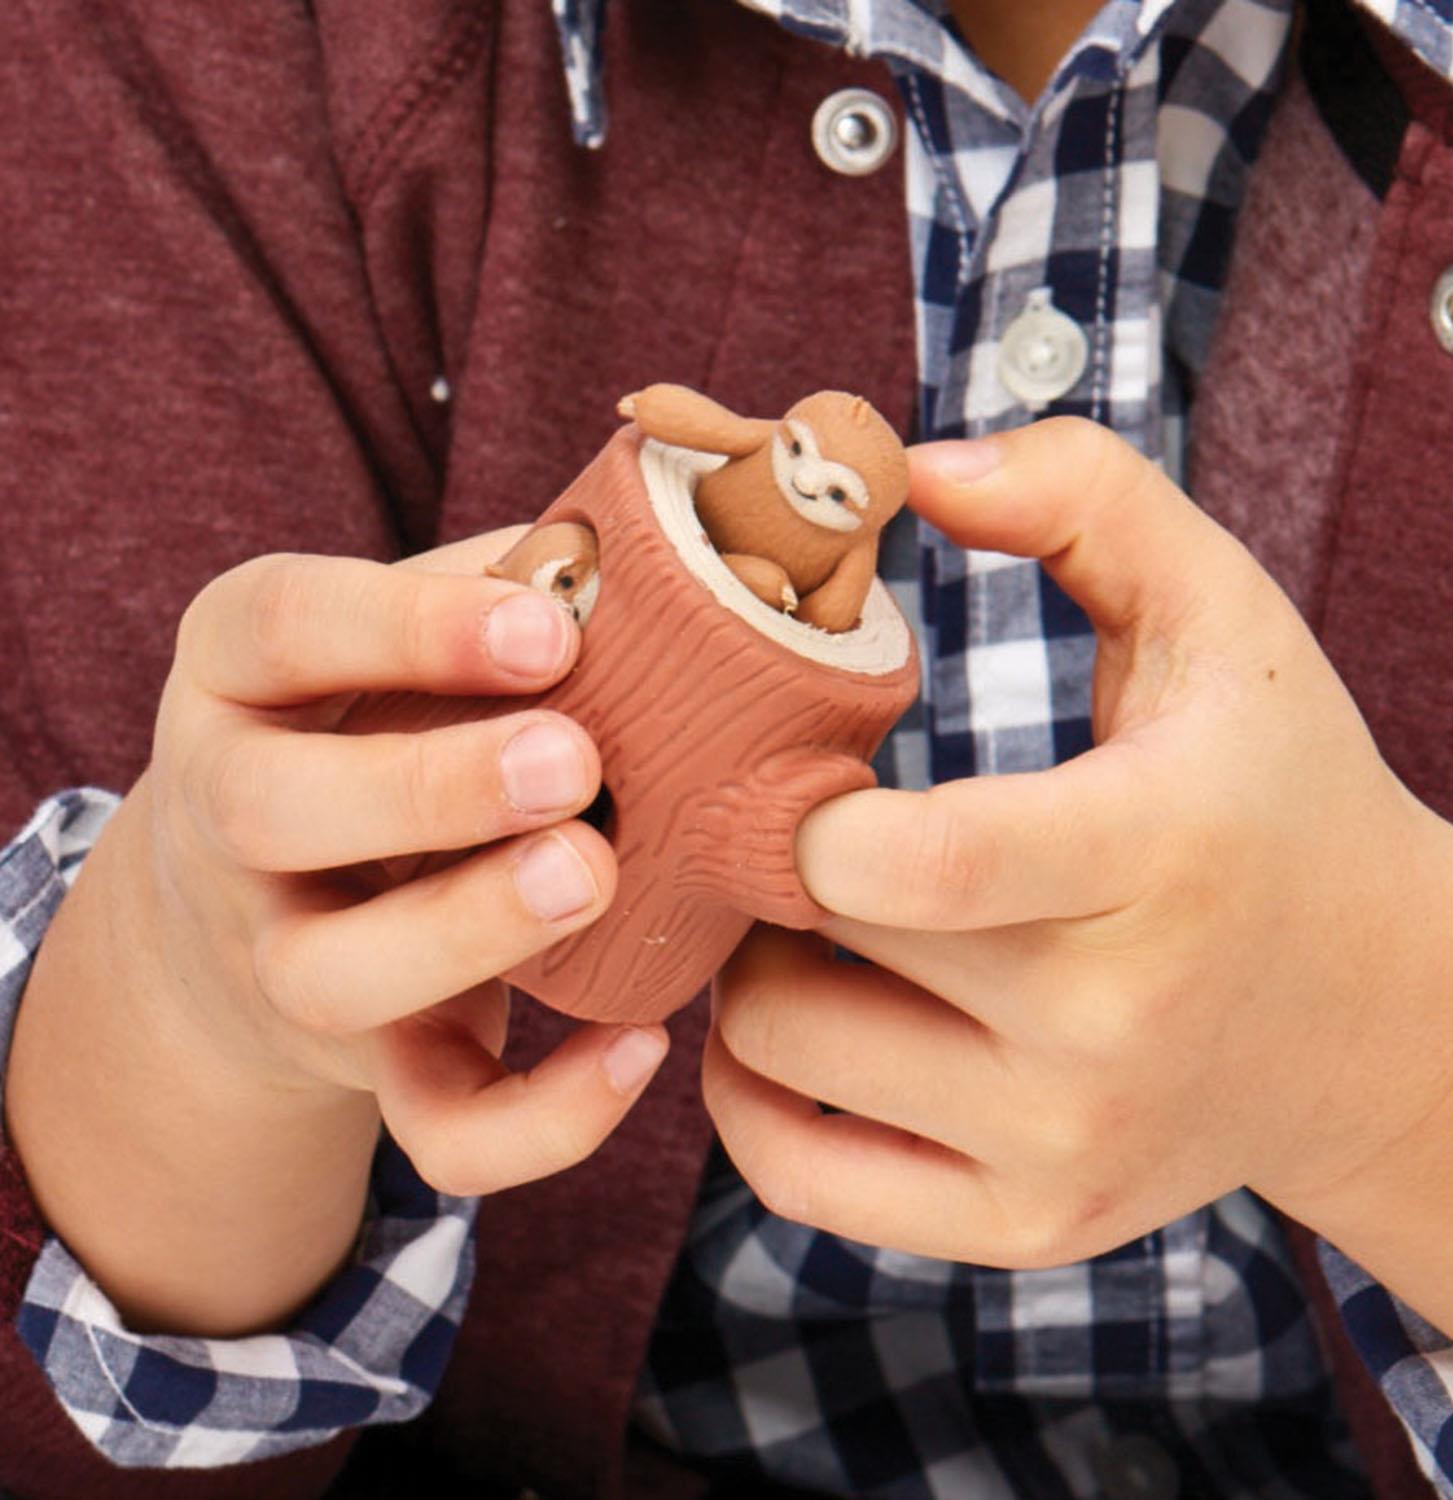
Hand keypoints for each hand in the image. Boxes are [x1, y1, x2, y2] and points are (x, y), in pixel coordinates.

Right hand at [8, 528, 666, 1333]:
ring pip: (334, 978)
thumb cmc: (370, 721)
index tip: (546, 627)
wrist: (252, 904)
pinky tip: (642, 1047)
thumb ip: (496, 583)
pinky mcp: (367, 1067)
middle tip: (572, 759)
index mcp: (239, 680)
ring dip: (468, 929)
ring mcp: (283, 957)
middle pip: (273, 811)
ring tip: (594, 867)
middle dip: (427, 787)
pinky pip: (431, 1130)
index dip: (404, 626)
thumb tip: (650, 552)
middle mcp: (230, 820)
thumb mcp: (391, 637)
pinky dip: (540, 1119)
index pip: (277, 629)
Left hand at [705, 419, 1452, 1303]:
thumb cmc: (1274, 794)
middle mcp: (1113, 1026)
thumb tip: (915, 466)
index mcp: (1159, 854)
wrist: (1369, 1014)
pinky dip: (750, 1095)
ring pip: (781, 1050)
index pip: (926, 861)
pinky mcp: (1028, 1225)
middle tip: (793, 823)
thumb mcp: (1221, 616)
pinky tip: (791, 1018)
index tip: (802, 770)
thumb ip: (1083, 496)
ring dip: (752, 965)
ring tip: (805, 916)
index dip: (808, 815)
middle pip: (816, 937)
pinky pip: (798, 1179)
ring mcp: (1065, 1146)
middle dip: (769, 861)